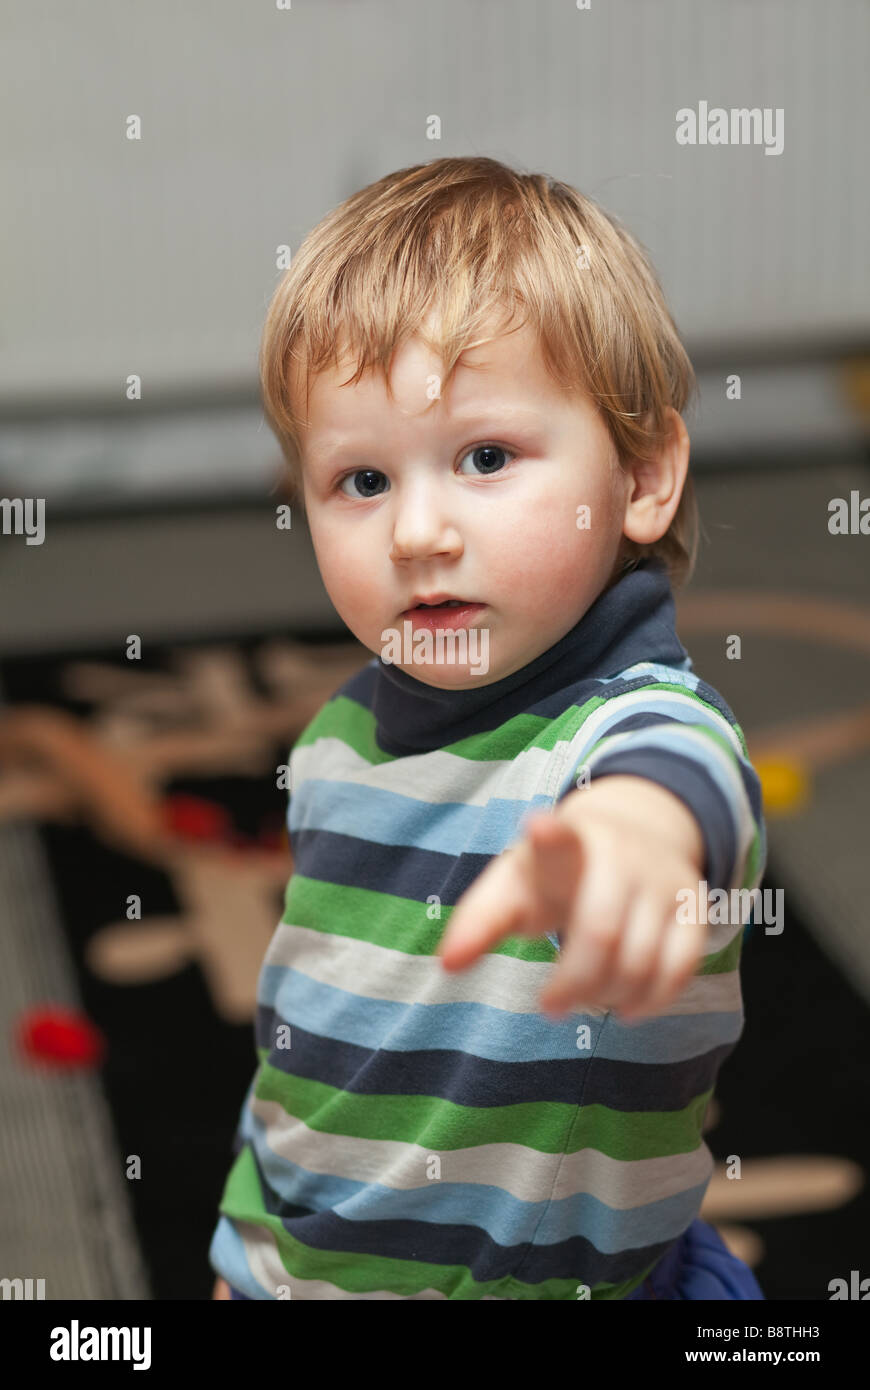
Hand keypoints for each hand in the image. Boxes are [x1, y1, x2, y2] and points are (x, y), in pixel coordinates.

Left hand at [436, 776, 705, 1022]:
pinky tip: (626, 1009)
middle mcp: (620, 855)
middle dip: (573, 982)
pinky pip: (681, 965)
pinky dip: (653, 999)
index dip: (549, 835)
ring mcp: (662, 880)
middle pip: (600, 930)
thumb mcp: (516, 884)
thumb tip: (447, 966)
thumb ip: (479, 921)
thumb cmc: (557, 872)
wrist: (635, 833)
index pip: (558, 837)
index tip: (537, 827)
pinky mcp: (692, 906)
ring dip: (608, 995)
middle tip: (548, 1006)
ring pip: (641, 957)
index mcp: (565, 844)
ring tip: (583, 1000)